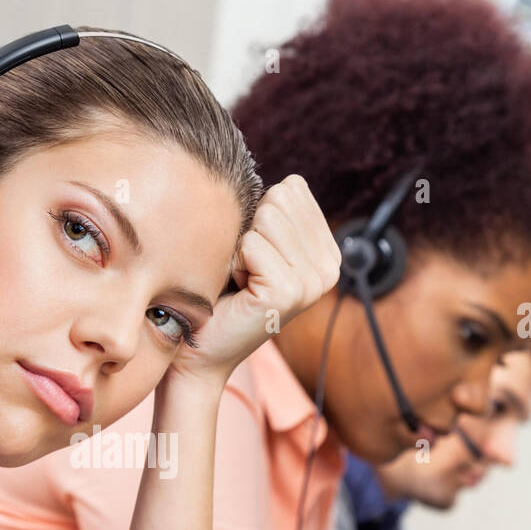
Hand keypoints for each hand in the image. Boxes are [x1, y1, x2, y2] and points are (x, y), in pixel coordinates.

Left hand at [168, 175, 339, 390]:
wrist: (200, 347)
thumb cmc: (220, 292)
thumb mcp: (254, 244)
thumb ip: (275, 210)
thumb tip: (288, 182)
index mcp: (328, 252)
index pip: (293, 189)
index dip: (258, 218)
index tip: (254, 258)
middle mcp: (330, 268)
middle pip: (280, 199)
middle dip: (249, 231)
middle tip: (244, 271)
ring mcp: (312, 282)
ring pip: (266, 218)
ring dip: (239, 248)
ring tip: (240, 280)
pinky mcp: (288, 292)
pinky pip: (251, 244)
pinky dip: (232, 263)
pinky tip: (237, 291)